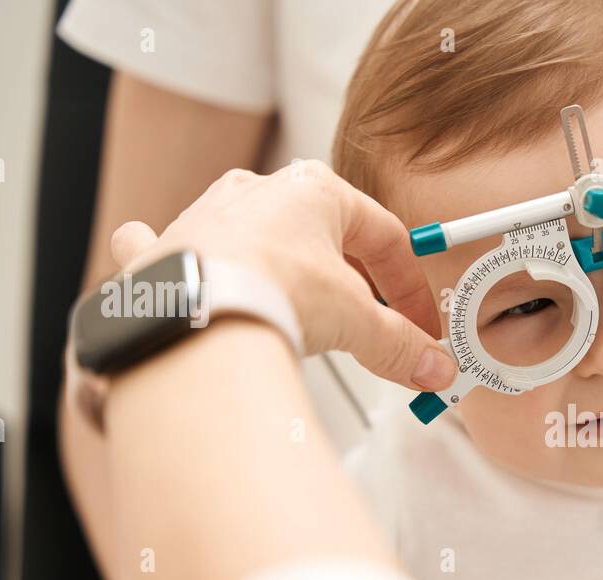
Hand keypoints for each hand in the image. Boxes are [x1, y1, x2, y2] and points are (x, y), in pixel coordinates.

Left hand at [108, 161, 454, 390]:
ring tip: (299, 307)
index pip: (383, 235)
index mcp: (315, 190)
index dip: (408, 284)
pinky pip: (175, 245)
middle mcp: (258, 192)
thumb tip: (432, 365)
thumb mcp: (357, 322)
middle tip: (370, 319)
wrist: (193, 318)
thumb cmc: (270, 292)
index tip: (417, 321)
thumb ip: (399, 345)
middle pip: (323, 234)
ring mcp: (209, 216)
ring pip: (257, 235)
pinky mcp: (169, 250)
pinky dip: (186, 259)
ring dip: (281, 267)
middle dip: (351, 277)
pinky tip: (197, 275)